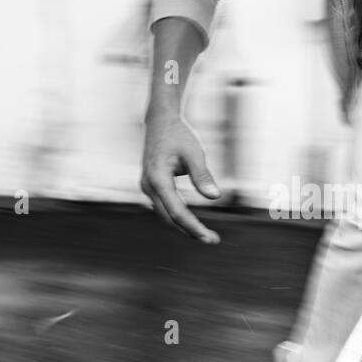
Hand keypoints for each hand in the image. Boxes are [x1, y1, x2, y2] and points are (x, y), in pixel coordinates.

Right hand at [140, 110, 221, 243]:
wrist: (160, 121)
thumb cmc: (178, 135)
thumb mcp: (194, 153)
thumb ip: (203, 176)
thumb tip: (215, 197)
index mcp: (157, 178)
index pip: (177, 212)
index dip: (194, 227)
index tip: (210, 238)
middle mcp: (148, 186)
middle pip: (170, 218)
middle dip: (190, 230)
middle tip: (212, 240)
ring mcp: (147, 187)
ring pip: (165, 214)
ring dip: (184, 225)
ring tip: (205, 234)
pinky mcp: (151, 186)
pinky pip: (164, 207)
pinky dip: (178, 216)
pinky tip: (192, 222)